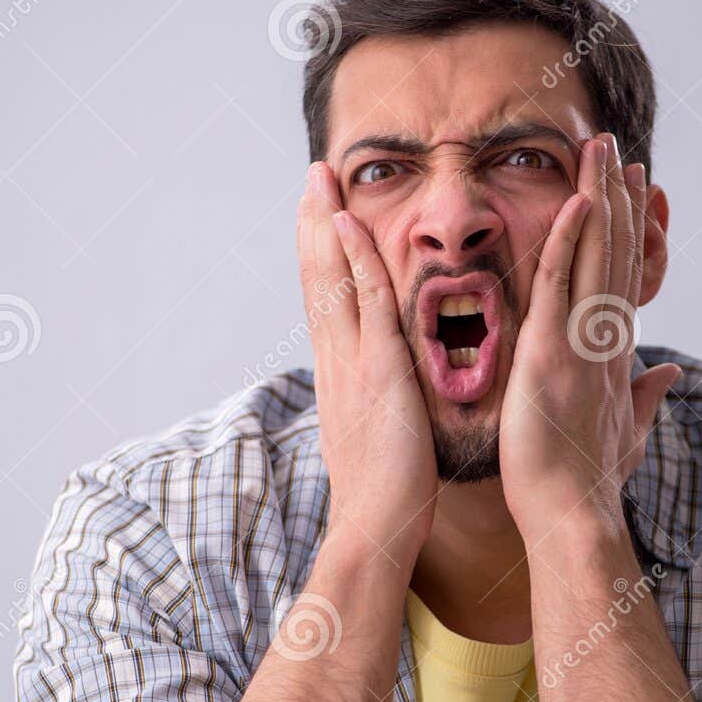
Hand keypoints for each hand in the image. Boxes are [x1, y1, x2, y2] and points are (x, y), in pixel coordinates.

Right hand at [297, 162, 437, 567]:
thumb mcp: (378, 434)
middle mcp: (337, 360)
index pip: (326, 300)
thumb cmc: (388, 493)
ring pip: (330, 279)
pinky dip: (352, 261)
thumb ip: (379, 403)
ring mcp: (351, 363)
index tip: (321, 213)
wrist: (377, 527)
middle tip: (313, 174)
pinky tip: (347, 225)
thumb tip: (381, 392)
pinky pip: (362, 304)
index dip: (321, 253)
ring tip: (320, 178)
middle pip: (317, 277)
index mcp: (341, 374)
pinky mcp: (375, 371)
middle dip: (313, 222)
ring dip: (324, 224)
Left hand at [498, 134, 678, 541]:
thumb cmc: (591, 482)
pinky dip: (570, 241)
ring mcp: (583, 343)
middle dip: (617, 196)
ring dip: (598, 198)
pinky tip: (575, 202)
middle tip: (613, 146)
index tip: (633, 189)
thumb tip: (670, 376)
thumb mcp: (625, 432)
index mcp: (615, 354)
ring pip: (596, 256)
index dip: (631, 230)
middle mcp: (606, 339)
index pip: (625, 277)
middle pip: (616, 252)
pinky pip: (562, 285)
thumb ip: (646, 399)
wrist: (574, 515)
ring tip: (598, 151)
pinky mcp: (554, 353)